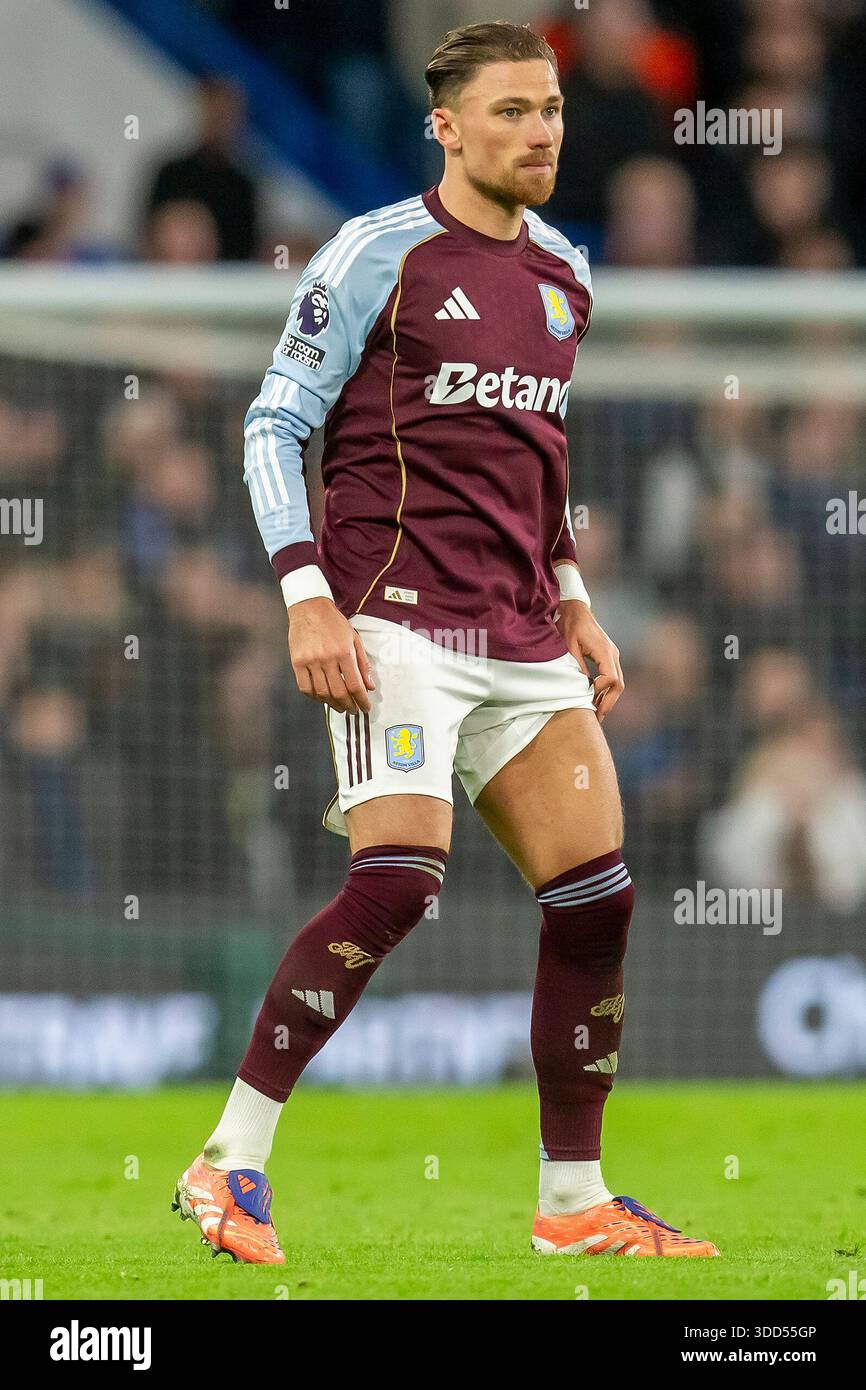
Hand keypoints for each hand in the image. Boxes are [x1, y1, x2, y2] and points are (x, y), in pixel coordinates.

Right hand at [287, 597, 374, 713]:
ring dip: (333, 704)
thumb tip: (370, 686)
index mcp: (344, 652)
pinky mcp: (297, 662)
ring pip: (322, 693)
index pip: (355, 685)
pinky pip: (305, 687)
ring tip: (340, 707)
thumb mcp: (354, 639)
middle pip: (339, 692)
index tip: (365, 708)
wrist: (309, 608)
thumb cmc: (334, 622)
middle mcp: (327, 658)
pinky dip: (314, 697)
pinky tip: (322, 698)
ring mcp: (310, 661)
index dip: (361, 700)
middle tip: (353, 710)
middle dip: (349, 706)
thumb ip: (363, 663)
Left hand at [555, 600, 623, 722]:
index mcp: (604, 651)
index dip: (601, 692)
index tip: (588, 699)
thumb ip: (576, 667)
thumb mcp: (569, 647)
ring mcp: (613, 655)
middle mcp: (613, 654)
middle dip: (609, 702)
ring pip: (618, 682)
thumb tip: (581, 688)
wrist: (575, 610)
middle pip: (619, 684)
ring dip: (609, 698)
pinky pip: (613, 677)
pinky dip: (607, 690)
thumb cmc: (570, 626)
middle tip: (597, 718)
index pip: (612, 679)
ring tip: (597, 713)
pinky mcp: (609, 657)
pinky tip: (596, 700)